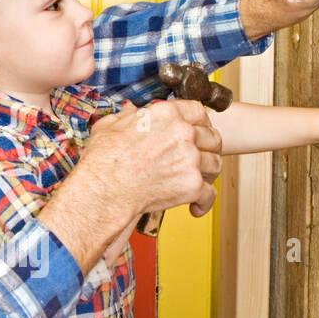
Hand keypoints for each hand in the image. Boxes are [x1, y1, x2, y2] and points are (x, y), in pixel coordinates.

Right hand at [39, 98, 222, 273]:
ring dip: (208, 173)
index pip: (197, 111)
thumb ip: (126, 116)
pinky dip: (204, 202)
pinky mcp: (192, 185)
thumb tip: (130, 112)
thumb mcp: (109, 127)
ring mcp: (191, 160)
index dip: (200, 121)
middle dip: (208, 147)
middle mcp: (184, 134)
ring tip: (199, 180)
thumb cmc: (103, 160)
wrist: (104, 191)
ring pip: (215, 163)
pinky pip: (209, 193)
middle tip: (201, 156)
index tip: (199, 129)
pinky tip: (196, 206)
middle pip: (212, 137)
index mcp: (166, 114)